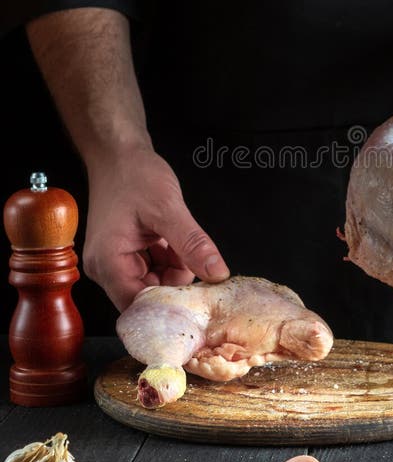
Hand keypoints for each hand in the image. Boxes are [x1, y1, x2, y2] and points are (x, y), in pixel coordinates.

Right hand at [82, 146, 229, 311]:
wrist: (118, 154)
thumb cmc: (134, 175)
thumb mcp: (168, 208)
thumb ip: (192, 244)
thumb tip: (217, 273)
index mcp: (108, 263)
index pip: (139, 307)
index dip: (170, 307)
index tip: (199, 299)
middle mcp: (105, 269)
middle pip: (148, 298)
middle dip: (176, 282)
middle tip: (194, 259)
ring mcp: (114, 263)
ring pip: (154, 283)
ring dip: (174, 268)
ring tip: (177, 240)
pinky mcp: (125, 255)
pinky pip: (153, 269)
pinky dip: (169, 259)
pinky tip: (171, 240)